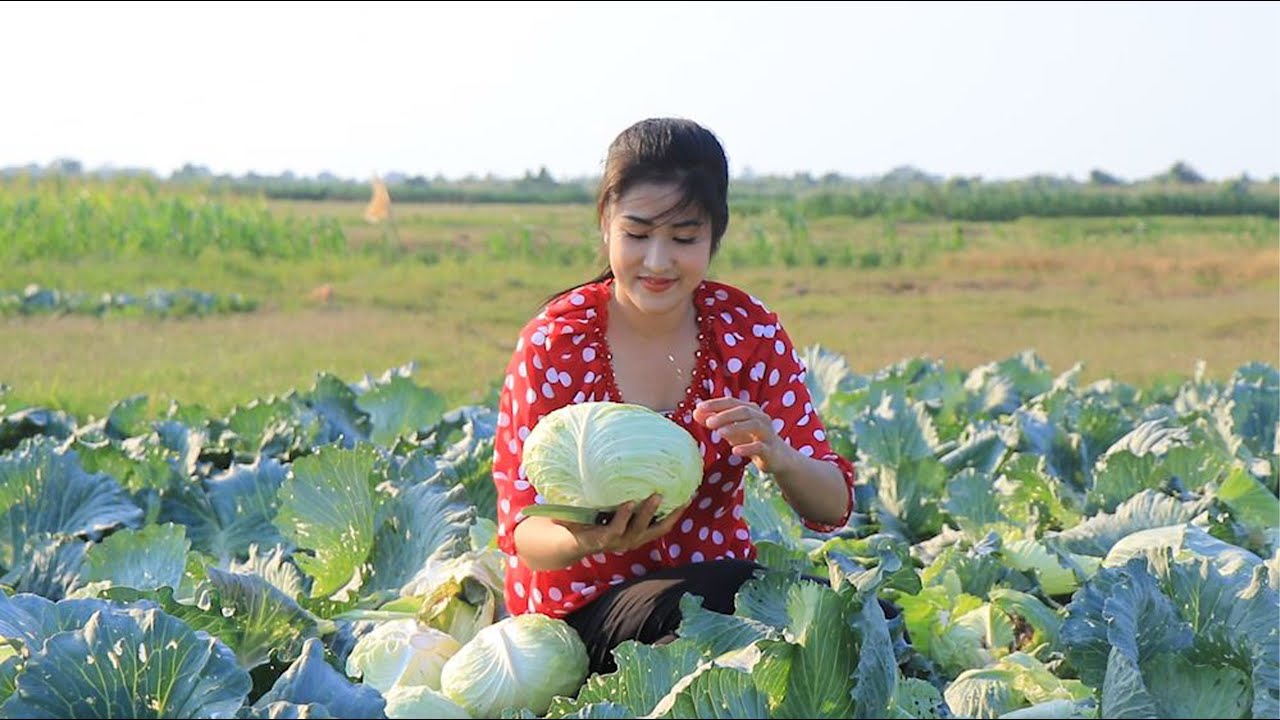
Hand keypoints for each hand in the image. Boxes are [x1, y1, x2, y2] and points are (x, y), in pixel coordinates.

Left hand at [560, 493, 688, 555]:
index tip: (690, 495)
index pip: (662, 525)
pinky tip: (628, 503)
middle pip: (657, 529)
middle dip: (671, 514)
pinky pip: (615, 529)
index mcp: (635, 533)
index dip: (677, 513)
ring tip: (656, 496)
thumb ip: (618, 491)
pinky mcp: (600, 541)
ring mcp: (616, 542)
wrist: (562, 538)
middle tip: (682, 496)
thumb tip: (632, 458)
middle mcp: (629, 540)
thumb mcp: (607, 506)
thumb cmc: (588, 519)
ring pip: (638, 529)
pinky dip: (623, 516)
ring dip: (648, 513)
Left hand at [693, 397, 790, 472]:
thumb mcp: (731, 429)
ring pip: (753, 425)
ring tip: (719, 433)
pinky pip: (760, 447)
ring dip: (735, 428)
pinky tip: (734, 451)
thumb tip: (695, 413)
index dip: (715, 404)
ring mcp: (767, 433)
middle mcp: (760, 418)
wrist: (777, 457)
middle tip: (708, 423)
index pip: (731, 402)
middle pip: (743, 411)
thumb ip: (714, 420)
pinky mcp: (770, 450)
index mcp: (750, 410)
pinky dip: (747, 448)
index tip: (699, 408)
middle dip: (725, 415)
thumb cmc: (751, 439)